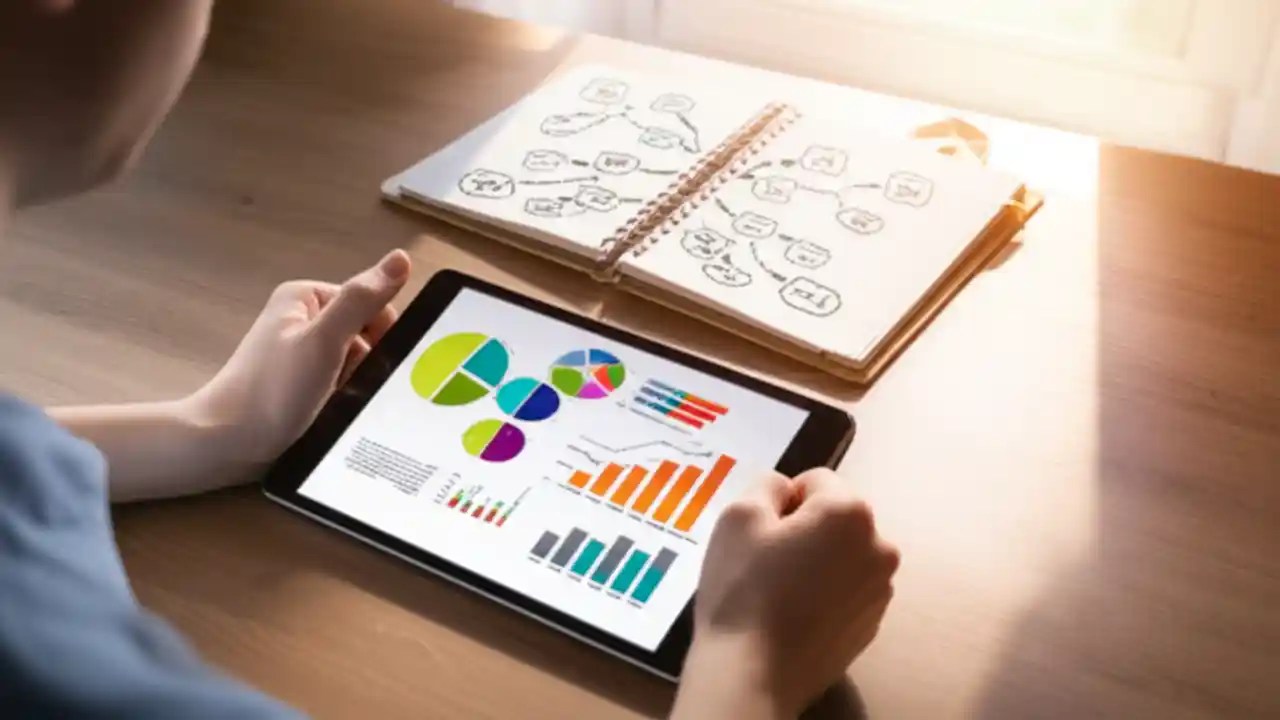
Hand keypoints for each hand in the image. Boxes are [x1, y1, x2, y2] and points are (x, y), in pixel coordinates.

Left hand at [191, 250, 411, 465]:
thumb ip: (362, 300)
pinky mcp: (301, 383)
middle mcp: (303, 319)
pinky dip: (343, 398)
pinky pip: (341, 384)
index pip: (371, 303)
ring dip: (355, 384)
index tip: (373, 362)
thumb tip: (401, 257)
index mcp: (306, 297)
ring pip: (356, 363)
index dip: (382, 334)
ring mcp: (301, 353)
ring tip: (334, 402)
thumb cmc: (273, 391)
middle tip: (346, 384)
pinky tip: (330, 412)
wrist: (228, 444)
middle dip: (367, 363)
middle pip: (366, 334)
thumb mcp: (324, 340)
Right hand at [672, 469, 899, 718]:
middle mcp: (879, 546)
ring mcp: (881, 590)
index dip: (782, 502)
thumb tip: (785, 489)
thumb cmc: (743, 590)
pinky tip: (794, 615)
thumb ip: (767, 485)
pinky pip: (846, 591)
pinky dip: (825, 594)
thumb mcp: (738, 517)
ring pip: (842, 555)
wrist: (753, 675)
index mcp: (850, 513)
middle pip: (835, 518)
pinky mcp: (872, 625)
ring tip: (780, 591)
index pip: (815, 481)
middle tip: (768, 562)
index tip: (762, 535)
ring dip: (817, 561)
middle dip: (805, 529)